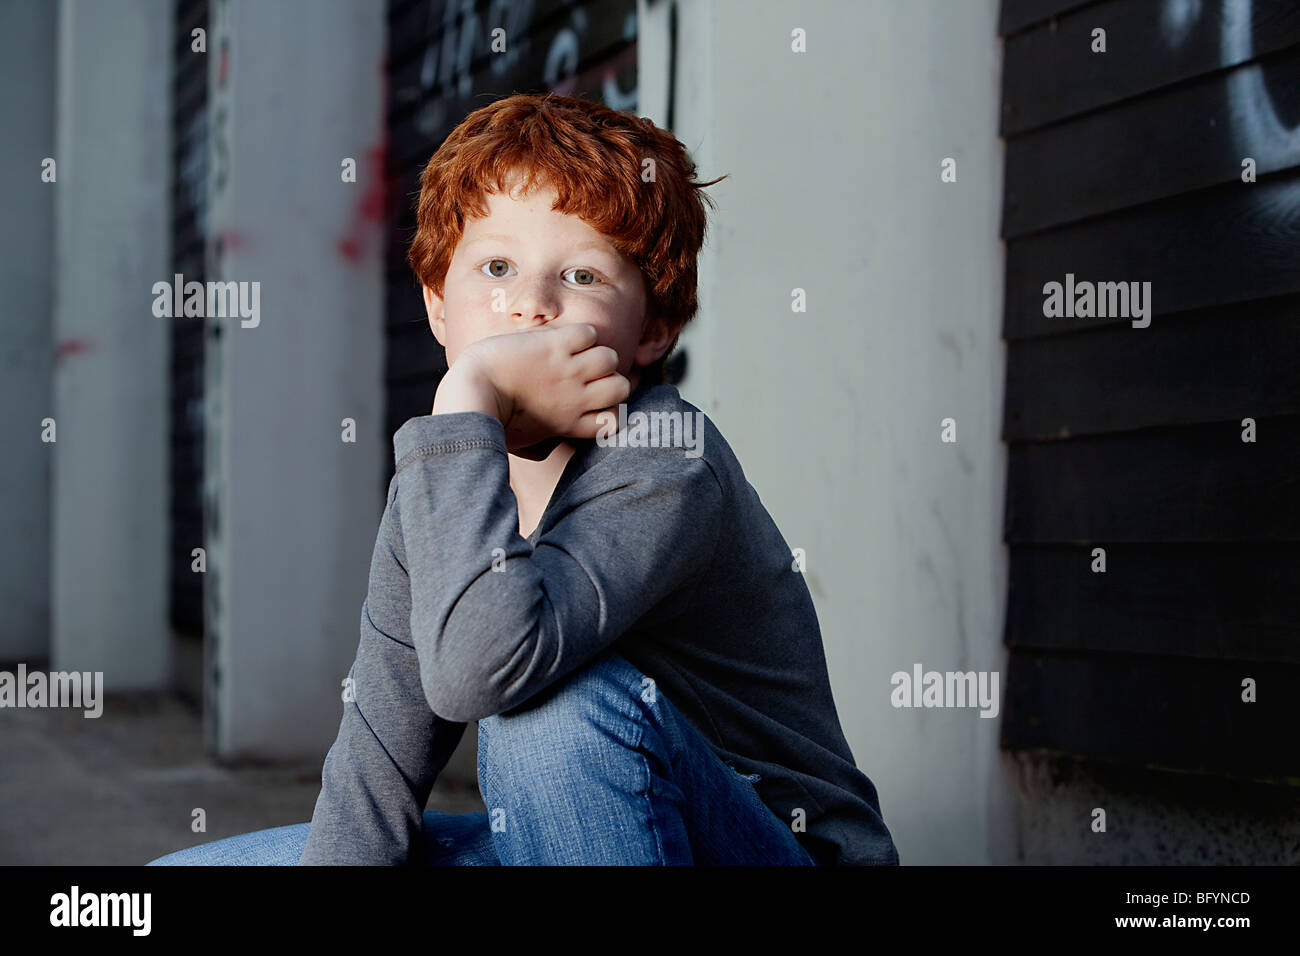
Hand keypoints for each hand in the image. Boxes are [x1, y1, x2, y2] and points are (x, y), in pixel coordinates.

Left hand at [432, 324, 630, 454]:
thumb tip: (544, 455)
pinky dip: (581, 334)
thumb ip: (540, 445)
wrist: (471, 393)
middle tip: (585, 375)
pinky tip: (562, 340)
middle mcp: (576, 398)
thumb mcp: (521, 443)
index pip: (614, 420)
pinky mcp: (554, 345)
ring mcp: (567, 370)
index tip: (592, 403)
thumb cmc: (488, 422)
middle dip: (607, 379)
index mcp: (570, 422)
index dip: (608, 409)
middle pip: (621, 388)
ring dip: (595, 353)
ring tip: (574, 354)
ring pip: (609, 358)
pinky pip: (589, 333)